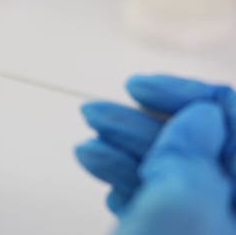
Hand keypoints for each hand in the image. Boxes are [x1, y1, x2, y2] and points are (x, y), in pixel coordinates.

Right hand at [76, 75, 235, 233]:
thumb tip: (201, 115)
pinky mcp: (174, 234)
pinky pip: (158, 197)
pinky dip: (125, 180)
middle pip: (197, 143)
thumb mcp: (177, 211)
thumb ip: (191, 160)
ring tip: (85, 150)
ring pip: (171, 169)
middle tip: (91, 114)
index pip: (231, 119)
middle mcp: (231, 210)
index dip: (183, 95)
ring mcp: (203, 225)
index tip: (133, 86)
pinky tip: (100, 176)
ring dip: (122, 149)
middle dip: (140, 123)